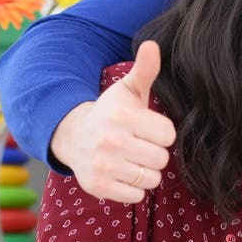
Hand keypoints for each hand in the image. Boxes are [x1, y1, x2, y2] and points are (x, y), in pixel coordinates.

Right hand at [49, 40, 176, 202]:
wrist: (72, 135)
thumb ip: (145, 70)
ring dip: (145, 171)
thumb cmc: (111, 112)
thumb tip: (152, 45)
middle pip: (162, 158)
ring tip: (129, 158)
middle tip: (137, 144)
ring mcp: (103, 165)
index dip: (160, 132)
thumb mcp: (128, 90)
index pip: (168, 134)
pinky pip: (137, 196)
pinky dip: (133, 188)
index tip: (145, 128)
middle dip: (154, 152)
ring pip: (152, 178)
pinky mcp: (97, 186)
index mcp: (123, 116)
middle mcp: (111, 141)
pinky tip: (121, 173)